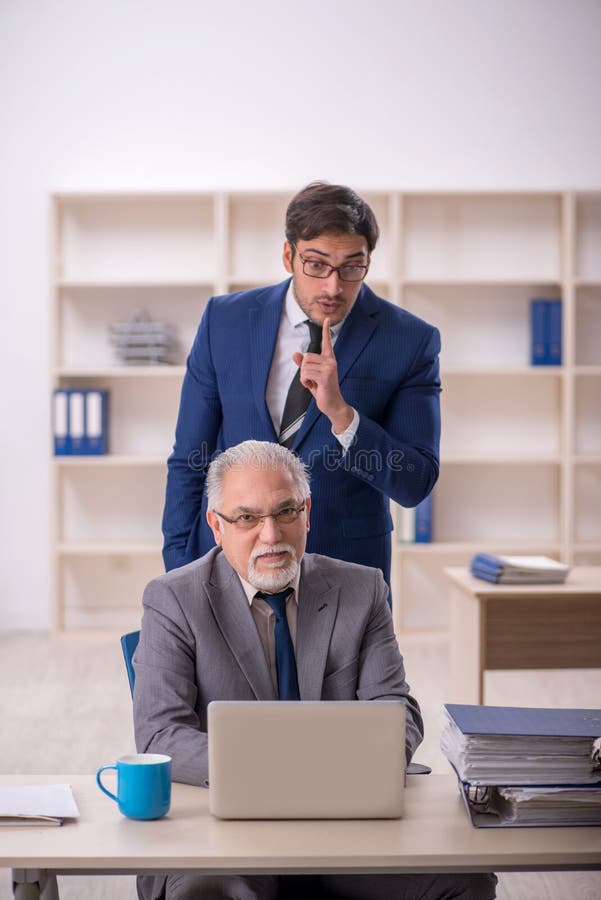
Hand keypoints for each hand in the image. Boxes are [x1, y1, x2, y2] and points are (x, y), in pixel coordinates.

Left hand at [291, 318, 353, 433]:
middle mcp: (331, 361)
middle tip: (311, 379)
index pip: (327, 342)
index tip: (327, 319)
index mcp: (329, 360)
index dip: (326, 330)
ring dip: (303, 377)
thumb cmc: (323, 389)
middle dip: (304, 369)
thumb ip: (304, 365)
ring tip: (312, 383)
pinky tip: (312, 386)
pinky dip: (304, 381)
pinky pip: (306, 373)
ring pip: (304, 366)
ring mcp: (329, 368)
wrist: (332, 404)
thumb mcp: (311, 375)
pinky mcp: (325, 376)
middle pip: (306, 357)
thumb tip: (295, 354)